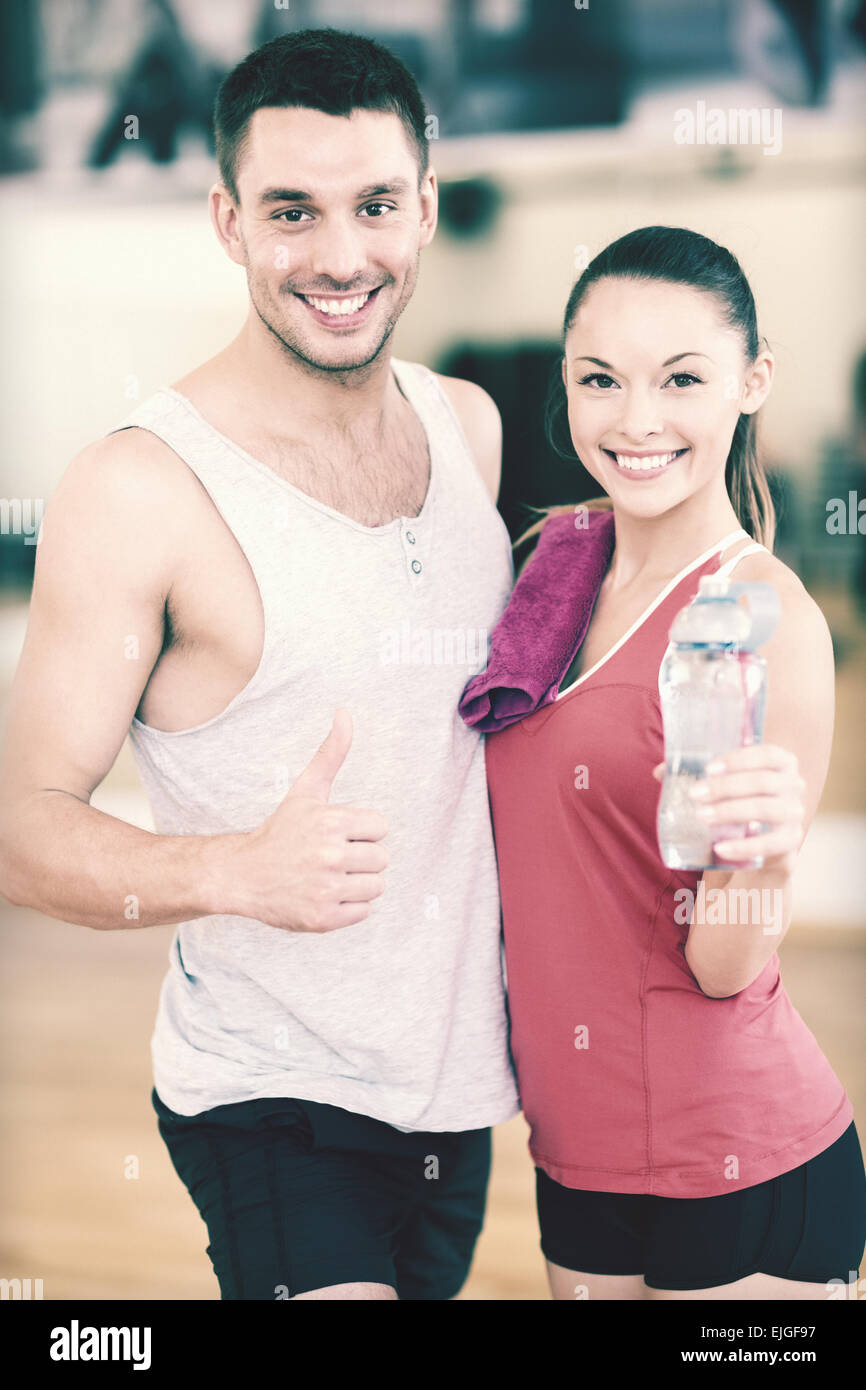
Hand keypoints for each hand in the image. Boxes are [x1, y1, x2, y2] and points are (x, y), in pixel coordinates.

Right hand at [224, 708, 388, 931]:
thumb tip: (345, 711)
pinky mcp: (323, 919)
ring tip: (328, 877)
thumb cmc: (280, 831)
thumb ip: (331, 753)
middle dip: (361, 859)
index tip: (336, 835)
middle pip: (382, 860)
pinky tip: (324, 896)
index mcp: (332, 822)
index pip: (381, 828)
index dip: (361, 832)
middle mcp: (331, 856)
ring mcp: (327, 889)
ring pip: (376, 887)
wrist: (241, 875)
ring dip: (357, 884)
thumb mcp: (306, 790)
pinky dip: (348, 908)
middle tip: (329, 858)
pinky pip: (363, 913)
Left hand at [652, 744, 806, 873]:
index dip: (738, 759)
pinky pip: (770, 844)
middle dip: (725, 787)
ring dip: (731, 812)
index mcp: (781, 762)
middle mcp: (794, 785)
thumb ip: (696, 774)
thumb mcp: (723, 786)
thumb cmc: (739, 801)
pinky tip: (720, 848)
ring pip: (766, 809)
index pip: (766, 754)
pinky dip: (744, 846)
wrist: (760, 843)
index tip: (709, 768)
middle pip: (762, 782)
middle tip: (695, 794)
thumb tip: (661, 772)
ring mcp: (795, 814)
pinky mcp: (790, 842)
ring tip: (702, 817)